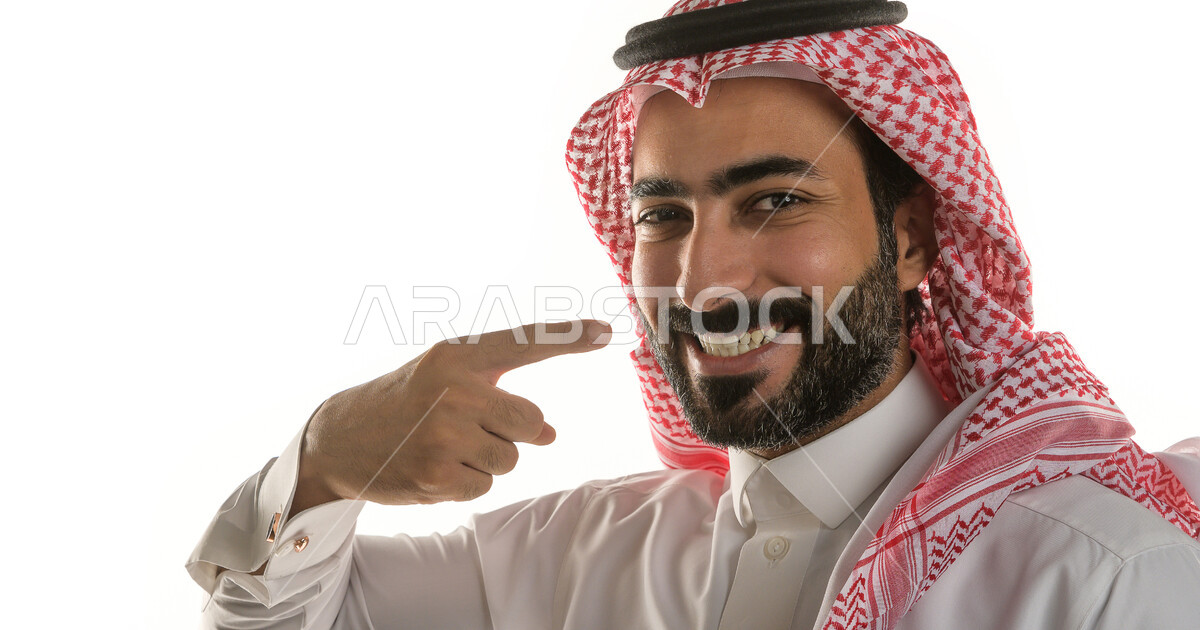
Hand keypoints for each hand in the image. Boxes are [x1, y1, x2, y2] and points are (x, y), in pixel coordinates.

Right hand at [289, 319, 611, 514]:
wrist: (339, 439)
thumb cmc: (406, 401)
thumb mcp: (443, 375)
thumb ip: (498, 391)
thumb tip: (551, 434)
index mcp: (456, 357)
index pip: (524, 343)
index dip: (568, 337)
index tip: (605, 331)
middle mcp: (454, 392)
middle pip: (533, 423)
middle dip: (514, 433)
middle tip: (474, 426)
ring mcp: (446, 436)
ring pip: (511, 459)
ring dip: (487, 459)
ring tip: (445, 446)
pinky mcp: (439, 476)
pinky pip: (485, 486)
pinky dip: (466, 483)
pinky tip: (435, 467)